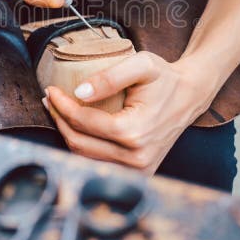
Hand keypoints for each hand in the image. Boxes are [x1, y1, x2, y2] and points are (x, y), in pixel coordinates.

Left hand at [43, 52, 221, 174]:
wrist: (189, 95)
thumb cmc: (165, 78)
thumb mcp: (141, 65)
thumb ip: (109, 77)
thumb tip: (79, 93)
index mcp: (134, 133)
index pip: (83, 122)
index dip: (61, 105)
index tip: (50, 90)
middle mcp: (136, 159)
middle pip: (78, 143)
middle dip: (58, 120)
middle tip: (49, 99)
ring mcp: (138, 171)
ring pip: (84, 157)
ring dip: (67, 134)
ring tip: (58, 111)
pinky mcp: (139, 174)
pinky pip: (98, 164)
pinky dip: (82, 147)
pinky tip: (75, 128)